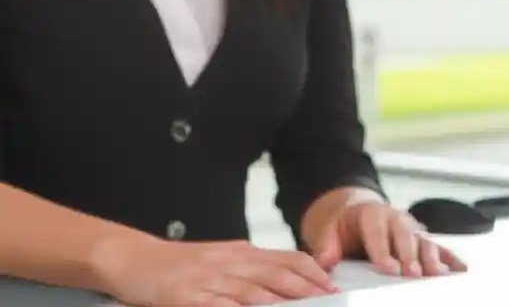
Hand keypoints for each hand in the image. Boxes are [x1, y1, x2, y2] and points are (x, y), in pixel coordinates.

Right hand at [92, 235, 337, 305]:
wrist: (131, 258)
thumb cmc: (178, 263)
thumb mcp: (220, 259)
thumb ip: (249, 269)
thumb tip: (283, 282)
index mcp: (240, 252)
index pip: (286, 259)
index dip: (312, 272)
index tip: (332, 285)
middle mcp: (229, 262)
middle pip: (275, 275)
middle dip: (306, 289)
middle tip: (330, 300)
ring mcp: (207, 279)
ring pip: (251, 291)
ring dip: (280, 302)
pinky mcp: (185, 296)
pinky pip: (216, 306)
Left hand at [308, 200, 465, 278]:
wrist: (354, 212)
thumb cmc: (342, 224)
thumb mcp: (327, 230)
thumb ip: (325, 245)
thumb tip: (325, 260)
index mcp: (371, 214)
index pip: (377, 232)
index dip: (383, 250)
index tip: (387, 267)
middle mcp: (396, 218)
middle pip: (405, 235)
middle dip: (410, 254)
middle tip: (413, 272)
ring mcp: (411, 228)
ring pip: (424, 240)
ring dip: (432, 257)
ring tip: (436, 274)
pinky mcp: (421, 239)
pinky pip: (438, 247)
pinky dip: (450, 257)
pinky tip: (460, 269)